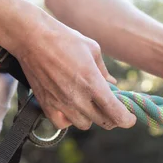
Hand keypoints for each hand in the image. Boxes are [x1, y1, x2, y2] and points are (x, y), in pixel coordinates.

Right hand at [13, 17, 135, 130]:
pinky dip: (69, 120)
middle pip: (103, 122)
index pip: (116, 114)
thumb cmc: (64, 39)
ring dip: (91, 117)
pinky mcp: (46, 104)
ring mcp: (61, 103)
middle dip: (112, 117)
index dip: (126, 120)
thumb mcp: (92, 49)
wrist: (32, 38)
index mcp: (93, 83)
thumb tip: (112, 83)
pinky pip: (62, 124)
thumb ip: (104, 70)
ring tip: (89, 105)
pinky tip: (70, 109)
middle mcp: (77, 98)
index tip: (129, 118)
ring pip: (84, 124)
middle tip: (111, 108)